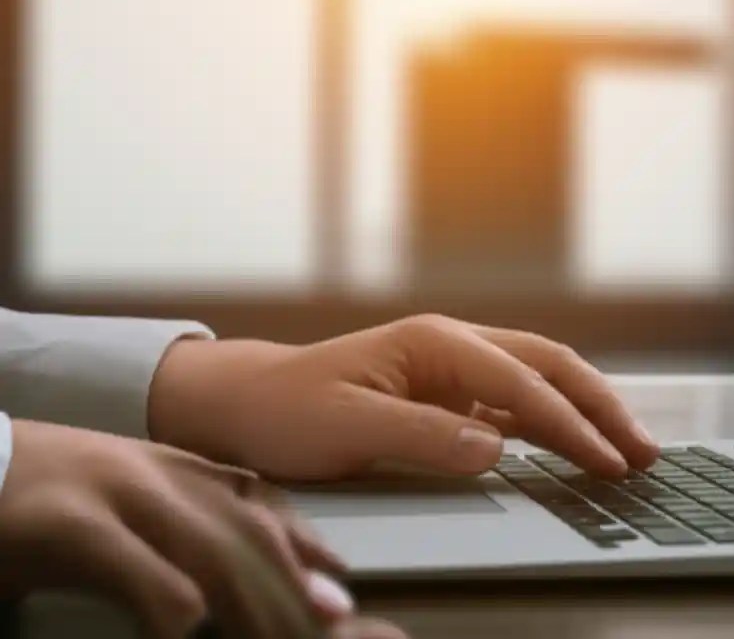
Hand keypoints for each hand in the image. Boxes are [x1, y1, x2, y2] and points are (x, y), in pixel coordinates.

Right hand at [0, 420, 404, 638]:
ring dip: (258, 600)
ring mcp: (115, 493)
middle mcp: (156, 474)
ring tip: (291, 636)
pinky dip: (170, 604)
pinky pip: (137, 566)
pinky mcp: (69, 523)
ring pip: (211, 549)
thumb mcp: (119, 503)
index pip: (257, 501)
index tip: (340, 580)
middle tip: (333, 623)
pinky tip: (187, 630)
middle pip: (247, 532)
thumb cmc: (35, 499)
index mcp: (171, 469)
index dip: (304, 542)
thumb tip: (218, 582)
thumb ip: (177, 525)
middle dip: (295, 582)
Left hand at [147, 316, 659, 480]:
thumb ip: (422, 436)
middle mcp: (454, 347)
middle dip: (601, 407)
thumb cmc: (286, 409)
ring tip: (629, 450)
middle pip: (550, 368)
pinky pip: (518, 407)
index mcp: (434, 343)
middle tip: (643, 451)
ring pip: (542, 383)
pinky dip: (555, 426)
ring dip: (587, 413)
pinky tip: (577, 449)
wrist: (245, 402)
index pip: (521, 383)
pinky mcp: (450, 396)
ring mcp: (455, 369)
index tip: (605, 461)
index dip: (569, 424)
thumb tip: (495, 450)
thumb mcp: (345, 428)